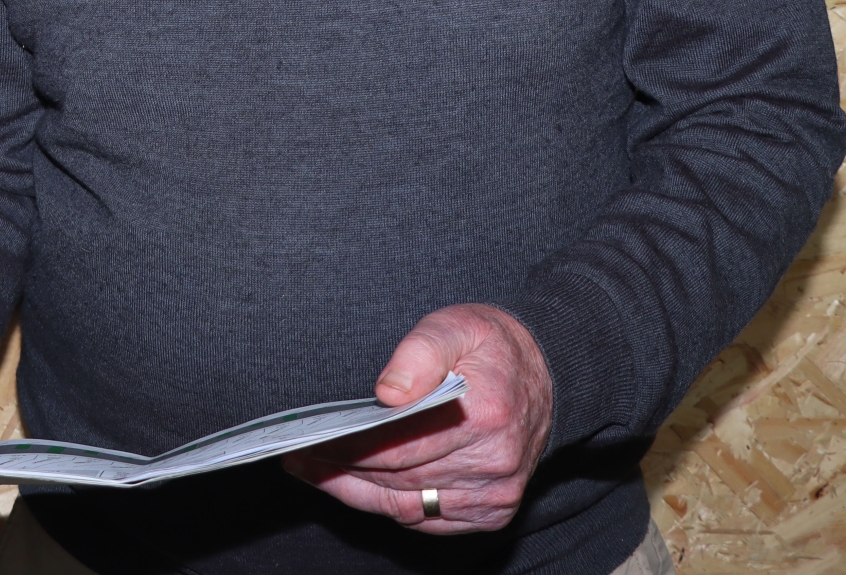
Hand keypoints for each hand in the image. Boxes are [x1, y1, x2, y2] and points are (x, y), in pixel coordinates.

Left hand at [282, 304, 551, 534]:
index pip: (399, 444)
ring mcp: (495, 494)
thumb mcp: (455, 326)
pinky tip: (355, 486)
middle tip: (297, 455)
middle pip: (398, 478)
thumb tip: (387, 392)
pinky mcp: (493, 511)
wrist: (549, 374)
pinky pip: (426, 519)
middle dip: (341, 468)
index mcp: (485, 415)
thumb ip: (420, 353)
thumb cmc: (490, 346)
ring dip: (356, 491)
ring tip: (313, 470)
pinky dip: (388, 506)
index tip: (306, 440)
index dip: (348, 446)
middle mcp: (494, 463)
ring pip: (407, 505)